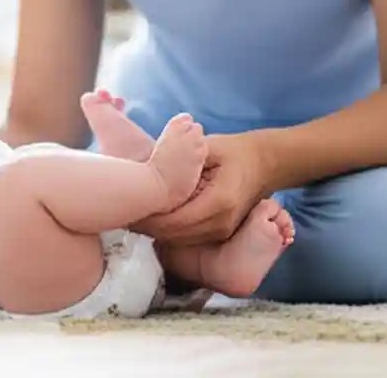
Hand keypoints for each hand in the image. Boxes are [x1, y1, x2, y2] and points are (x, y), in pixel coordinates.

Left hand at [133, 131, 270, 245]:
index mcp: (219, 201)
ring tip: (131, 212)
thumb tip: (147, 164)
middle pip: (172, 234)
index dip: (147, 215)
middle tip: (120, 209)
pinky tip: (151, 215)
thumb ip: (181, 158)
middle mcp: (220, 223)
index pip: (174, 219)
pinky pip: (186, 237)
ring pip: (176, 239)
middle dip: (144, 224)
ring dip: (153, 229)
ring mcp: (221, 232)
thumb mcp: (208, 146)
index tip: (125, 204)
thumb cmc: (235, 151)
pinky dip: (166, 229)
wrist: (266, 165)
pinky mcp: (219, 234)